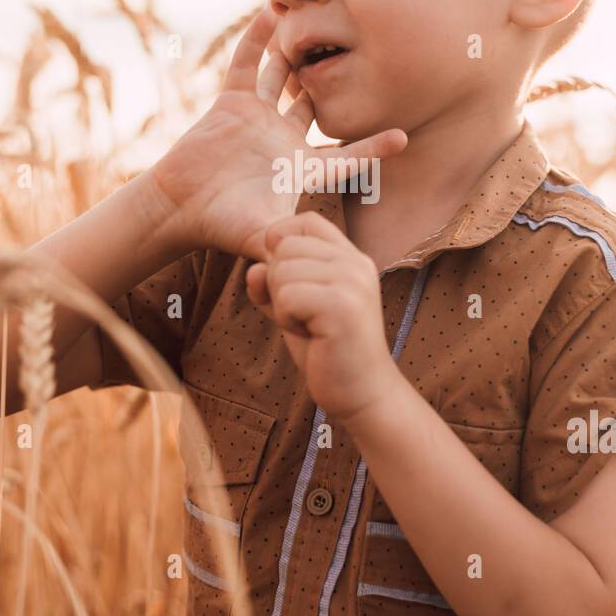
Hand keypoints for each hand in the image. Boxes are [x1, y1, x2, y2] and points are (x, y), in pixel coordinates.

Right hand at [148, 5, 407, 261]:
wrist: (179, 208)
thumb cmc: (223, 225)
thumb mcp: (266, 236)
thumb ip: (294, 242)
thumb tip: (323, 257)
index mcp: (301, 171)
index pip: (347, 158)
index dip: (374, 148)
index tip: (404, 136)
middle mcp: (284, 140)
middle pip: (319, 108)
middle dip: (338, 87)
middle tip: (364, 57)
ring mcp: (258, 120)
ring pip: (285, 79)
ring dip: (299, 56)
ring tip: (316, 26)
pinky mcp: (230, 104)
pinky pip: (246, 64)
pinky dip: (256, 40)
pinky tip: (270, 13)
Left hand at [245, 212, 398, 423]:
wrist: (362, 393)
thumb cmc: (328, 351)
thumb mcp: (293, 310)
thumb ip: (272, 284)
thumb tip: (253, 268)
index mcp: (351, 258)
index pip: (305, 222)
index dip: (281, 243)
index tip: (285, 280)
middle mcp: (356, 263)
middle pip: (285, 246)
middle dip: (277, 283)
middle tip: (302, 315)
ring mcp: (352, 282)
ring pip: (281, 270)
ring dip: (282, 305)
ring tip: (309, 326)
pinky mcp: (343, 306)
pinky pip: (287, 296)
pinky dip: (287, 320)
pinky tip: (311, 335)